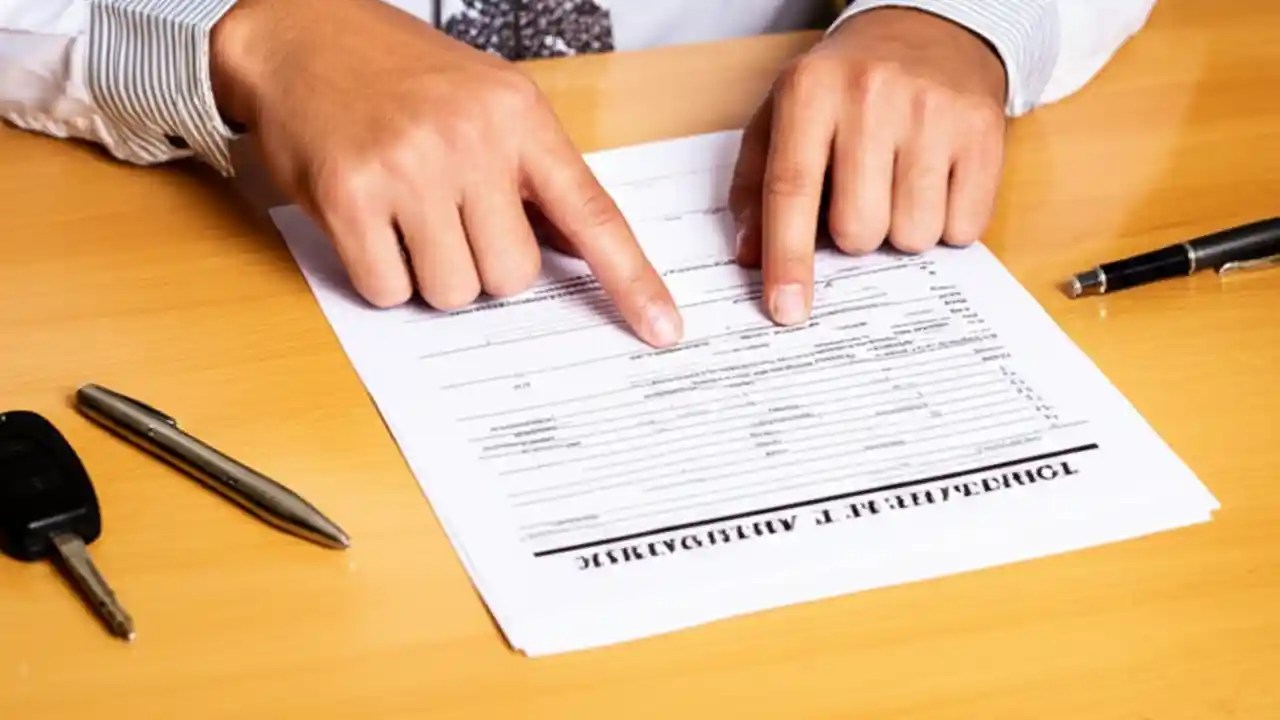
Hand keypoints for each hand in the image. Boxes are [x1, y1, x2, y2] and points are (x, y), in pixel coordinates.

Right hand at [210, 0, 681, 346]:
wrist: (302, 33)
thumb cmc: (403, 75)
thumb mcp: (490, 102)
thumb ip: (535, 176)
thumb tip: (580, 253)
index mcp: (520, 117)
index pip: (592, 214)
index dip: (632, 280)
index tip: (662, 329)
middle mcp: (471, 139)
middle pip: (513, 277)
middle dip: (483, 268)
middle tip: (451, 220)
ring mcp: (409, 167)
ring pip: (452, 292)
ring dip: (430, 275)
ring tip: (407, 216)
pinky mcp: (349, 195)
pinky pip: (387, 289)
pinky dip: (381, 275)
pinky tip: (370, 224)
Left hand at [730, 8, 1007, 324]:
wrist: (930, 28)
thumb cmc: (845, 85)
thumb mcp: (783, 116)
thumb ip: (756, 186)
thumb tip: (750, 256)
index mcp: (810, 92)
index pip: (791, 192)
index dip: (787, 259)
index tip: (786, 312)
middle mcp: (872, 96)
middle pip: (858, 229)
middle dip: (855, 236)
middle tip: (861, 198)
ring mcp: (933, 111)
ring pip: (912, 235)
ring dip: (901, 231)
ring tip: (899, 184)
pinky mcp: (983, 129)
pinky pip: (964, 227)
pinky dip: (947, 224)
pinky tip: (936, 183)